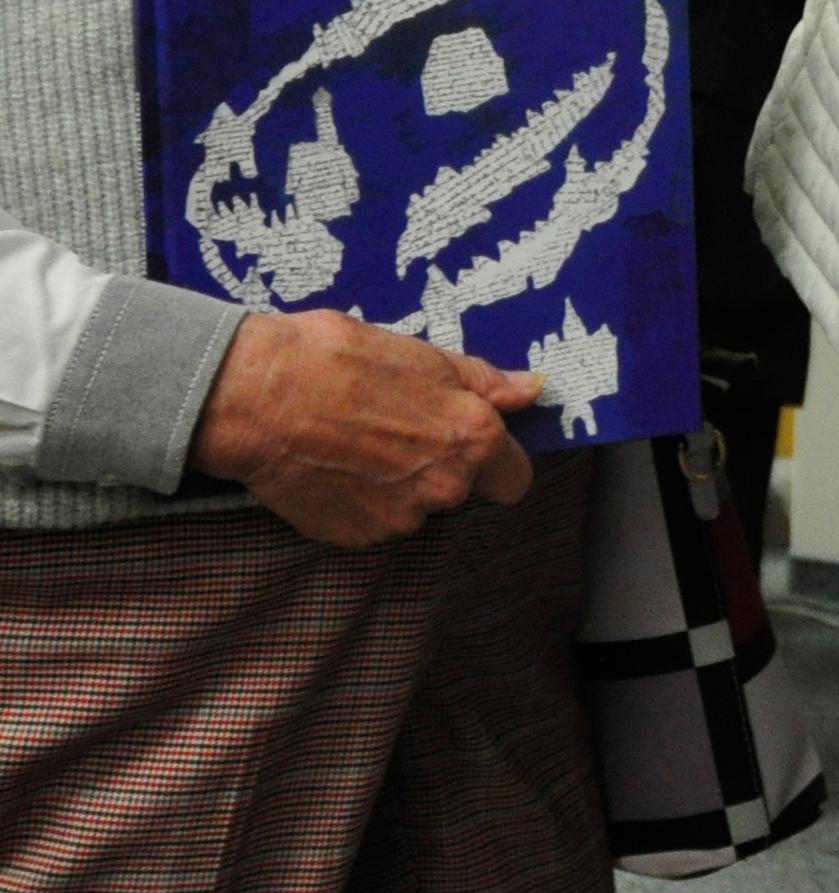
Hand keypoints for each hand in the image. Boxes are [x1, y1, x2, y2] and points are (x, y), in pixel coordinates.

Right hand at [191, 310, 537, 546]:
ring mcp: (397, 518)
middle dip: (440, 466)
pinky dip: (358, 501)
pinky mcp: (352, 536)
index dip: (497, 459)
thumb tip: (531, 390)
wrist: (253, 396)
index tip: (470, 443)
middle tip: (397, 430)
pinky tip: (331, 465)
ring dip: (397, 484)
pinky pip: (372, 521)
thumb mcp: (422, 356)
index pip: (515, 476)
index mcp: (472, 439)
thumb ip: (482, 382)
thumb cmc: (337, 362)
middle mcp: (445, 487)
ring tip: (355, 442)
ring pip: (415, 507)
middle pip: (461, 489)